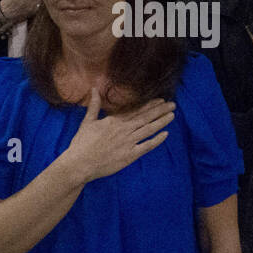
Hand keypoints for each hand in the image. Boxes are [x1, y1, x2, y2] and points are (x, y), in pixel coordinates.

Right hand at [60, 85, 174, 183]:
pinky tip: (165, 135)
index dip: (149, 105)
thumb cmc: (82, 143)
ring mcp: (128, 143)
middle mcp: (124, 130)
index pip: (136, 110)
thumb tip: (94, 89)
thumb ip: (94, 105)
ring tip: (172, 115)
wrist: (80, 164)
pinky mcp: (129, 156)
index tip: (160, 100)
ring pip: (149, 130)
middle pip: (145, 118)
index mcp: (114, 121)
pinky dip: (156, 141)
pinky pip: (146, 147)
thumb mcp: (87, 121)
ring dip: (161, 122)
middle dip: (160, 110)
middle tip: (172, 104)